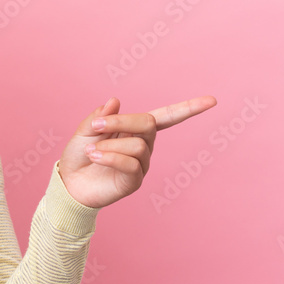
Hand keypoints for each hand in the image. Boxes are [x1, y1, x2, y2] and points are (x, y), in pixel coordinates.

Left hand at [58, 95, 216, 208]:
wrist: (70, 183)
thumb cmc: (79, 155)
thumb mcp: (86, 130)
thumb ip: (101, 117)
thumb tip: (115, 100)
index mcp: (136, 129)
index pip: (167, 116)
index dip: (189, 108)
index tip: (212, 100)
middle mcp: (145, 145)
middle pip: (149, 123)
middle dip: (122, 121)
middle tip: (96, 127)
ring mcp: (142, 164)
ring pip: (137, 144)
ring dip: (109, 144)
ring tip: (91, 150)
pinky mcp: (134, 181)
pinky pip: (129, 164)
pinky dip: (110, 157)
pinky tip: (95, 157)